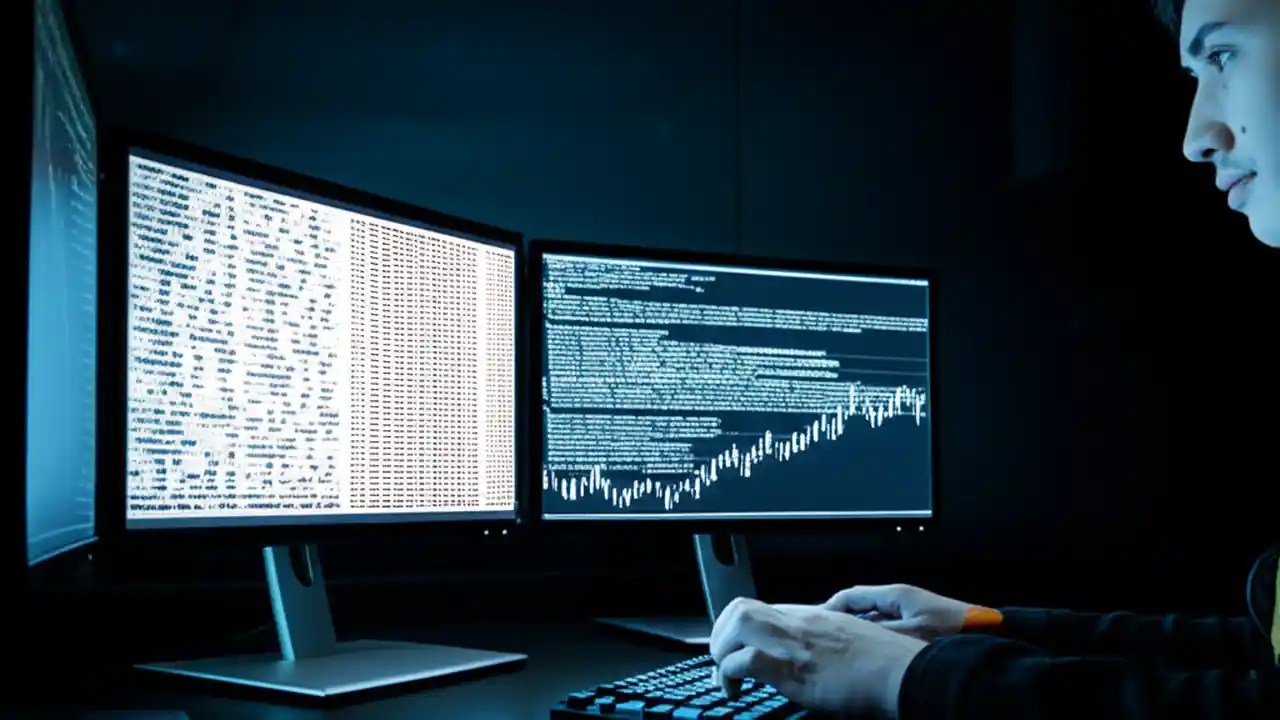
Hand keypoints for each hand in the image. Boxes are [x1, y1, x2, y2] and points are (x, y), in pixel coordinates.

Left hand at [710, 597, 926, 716]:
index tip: (736, 650)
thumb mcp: (849, 641)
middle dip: (722, 635)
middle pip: (740, 607)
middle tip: (724, 663)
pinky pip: (744, 660)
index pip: (761, 609)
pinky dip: (730, 674)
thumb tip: (810, 657)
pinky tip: (735, 692)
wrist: (902, 673)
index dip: (740, 629)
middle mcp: (798, 622)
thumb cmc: (885, 664)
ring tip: (726, 678)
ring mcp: (793, 641)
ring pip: (737, 623)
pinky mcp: (790, 667)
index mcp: (813, 617)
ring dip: (723, 650)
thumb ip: (825, 641)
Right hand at [822, 583, 974, 640]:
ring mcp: (907, 608)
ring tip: (843, 643)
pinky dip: (872, 633)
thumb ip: (877, 631)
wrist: (984, 630)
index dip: (830, 609)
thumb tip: (850, 632)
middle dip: (841, 618)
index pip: (850, 596)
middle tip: (826, 635)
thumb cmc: (950, 629)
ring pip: (871, 615)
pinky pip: (884, 624)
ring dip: (857, 627)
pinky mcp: (915, 620)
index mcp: (893, 594)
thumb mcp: (909, 633)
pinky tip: (868, 648)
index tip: (818, 623)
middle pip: (859, 605)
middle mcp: (898, 597)